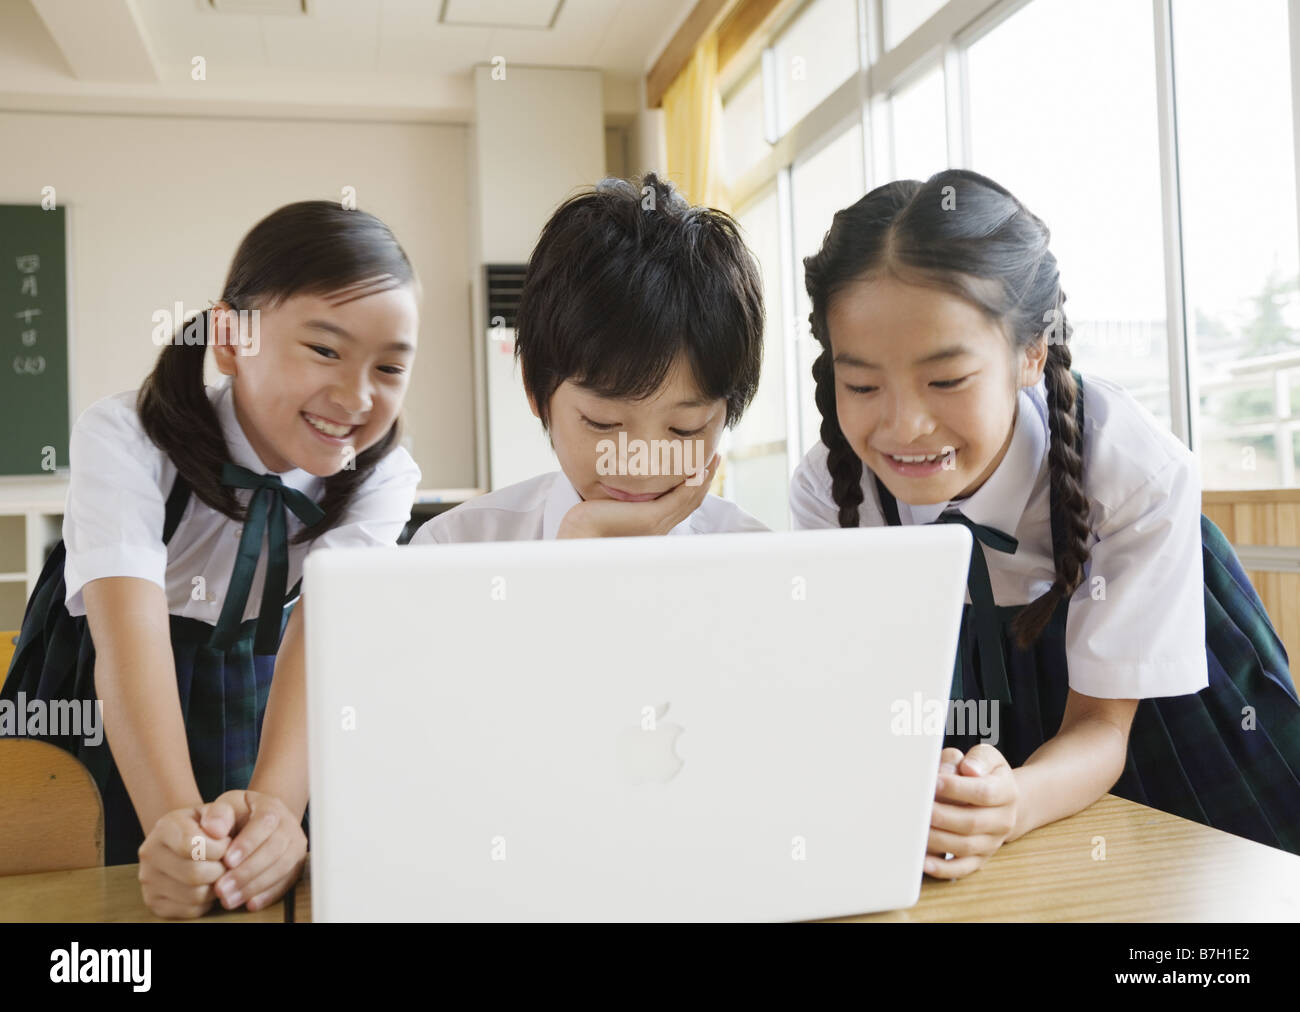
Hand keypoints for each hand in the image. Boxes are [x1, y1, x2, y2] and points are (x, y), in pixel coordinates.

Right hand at [137, 806, 230, 918]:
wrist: (190, 841)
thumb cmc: (209, 826)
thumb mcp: (217, 812)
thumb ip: (221, 813)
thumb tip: (218, 832)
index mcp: (164, 827)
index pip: (193, 846)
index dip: (220, 848)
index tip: (227, 842)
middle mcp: (150, 854)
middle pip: (195, 874)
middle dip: (221, 869)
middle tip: (227, 862)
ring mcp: (148, 881)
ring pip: (195, 896)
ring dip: (216, 887)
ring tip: (218, 872)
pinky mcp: (154, 903)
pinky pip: (190, 911)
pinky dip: (206, 902)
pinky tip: (208, 885)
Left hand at [200, 789, 306, 911]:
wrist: (259, 819)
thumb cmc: (238, 815)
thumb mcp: (226, 806)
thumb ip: (217, 814)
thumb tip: (214, 829)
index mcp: (271, 807)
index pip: (265, 822)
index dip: (248, 843)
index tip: (227, 861)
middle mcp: (289, 825)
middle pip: (276, 849)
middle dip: (247, 871)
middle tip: (221, 889)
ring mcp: (296, 845)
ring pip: (283, 867)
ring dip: (255, 886)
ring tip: (229, 899)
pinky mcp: (297, 864)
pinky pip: (287, 882)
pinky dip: (269, 894)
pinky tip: (250, 903)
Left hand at [556, 454, 720, 537]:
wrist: (578, 538)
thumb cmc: (584, 525)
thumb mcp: (607, 507)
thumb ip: (620, 498)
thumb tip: (619, 480)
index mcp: (650, 527)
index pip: (680, 504)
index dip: (695, 487)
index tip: (702, 468)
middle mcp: (658, 528)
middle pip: (691, 501)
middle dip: (705, 479)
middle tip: (715, 458)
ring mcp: (657, 524)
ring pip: (690, 498)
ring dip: (705, 477)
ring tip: (714, 458)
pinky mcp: (651, 518)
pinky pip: (681, 498)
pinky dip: (693, 483)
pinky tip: (700, 469)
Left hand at [924, 743, 1018, 879]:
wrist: (1001, 802)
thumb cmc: (985, 775)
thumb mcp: (987, 758)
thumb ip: (977, 759)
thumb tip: (968, 769)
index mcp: (1006, 792)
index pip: (984, 793)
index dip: (958, 788)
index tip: (935, 782)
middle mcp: (1003, 820)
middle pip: (972, 822)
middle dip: (942, 815)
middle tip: (920, 808)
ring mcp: (992, 842)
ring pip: (964, 846)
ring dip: (937, 839)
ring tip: (916, 828)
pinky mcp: (979, 859)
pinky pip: (962, 868)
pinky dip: (942, 868)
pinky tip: (923, 861)